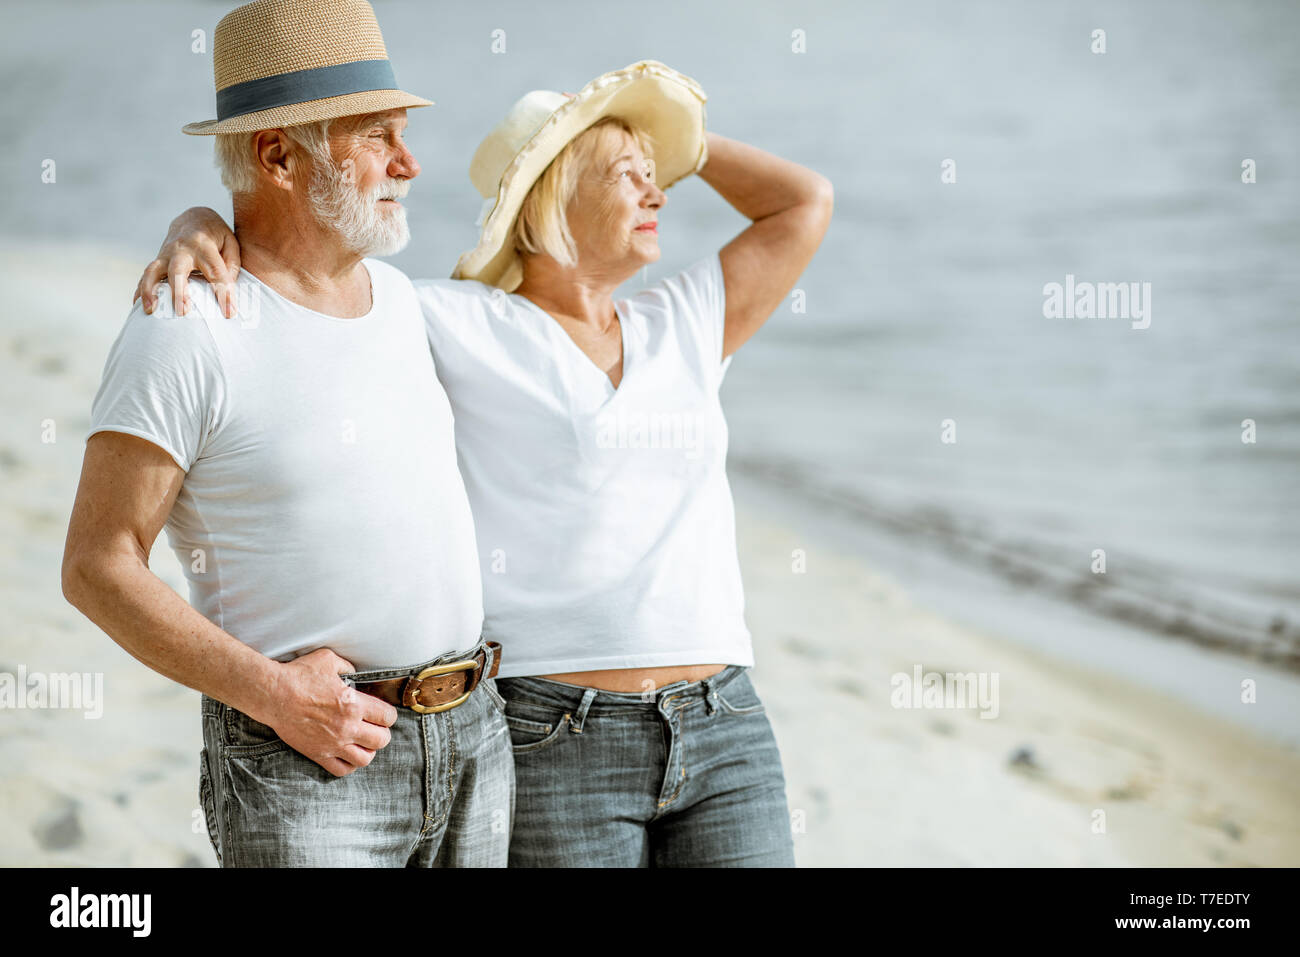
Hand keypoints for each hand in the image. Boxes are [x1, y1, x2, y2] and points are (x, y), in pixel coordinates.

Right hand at [134, 207, 240, 318]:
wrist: (193, 219)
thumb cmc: (216, 236)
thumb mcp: (231, 244)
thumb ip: (231, 267)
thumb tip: (226, 291)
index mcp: (204, 244)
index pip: (216, 271)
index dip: (223, 293)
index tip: (228, 313)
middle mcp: (182, 249)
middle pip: (177, 270)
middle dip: (179, 291)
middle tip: (182, 312)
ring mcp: (166, 254)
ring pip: (153, 271)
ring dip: (150, 291)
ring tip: (150, 310)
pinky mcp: (158, 261)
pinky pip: (146, 276)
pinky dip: (141, 291)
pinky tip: (138, 306)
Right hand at [258, 648, 397, 776]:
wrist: (273, 694)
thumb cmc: (299, 675)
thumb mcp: (329, 660)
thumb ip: (348, 668)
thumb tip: (355, 674)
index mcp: (354, 704)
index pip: (387, 717)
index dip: (389, 715)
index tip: (383, 713)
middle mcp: (347, 727)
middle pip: (381, 740)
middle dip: (382, 733)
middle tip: (375, 728)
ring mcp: (333, 743)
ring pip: (365, 759)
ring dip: (368, 751)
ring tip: (363, 743)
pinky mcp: (318, 754)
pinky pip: (341, 770)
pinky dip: (349, 765)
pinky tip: (347, 754)